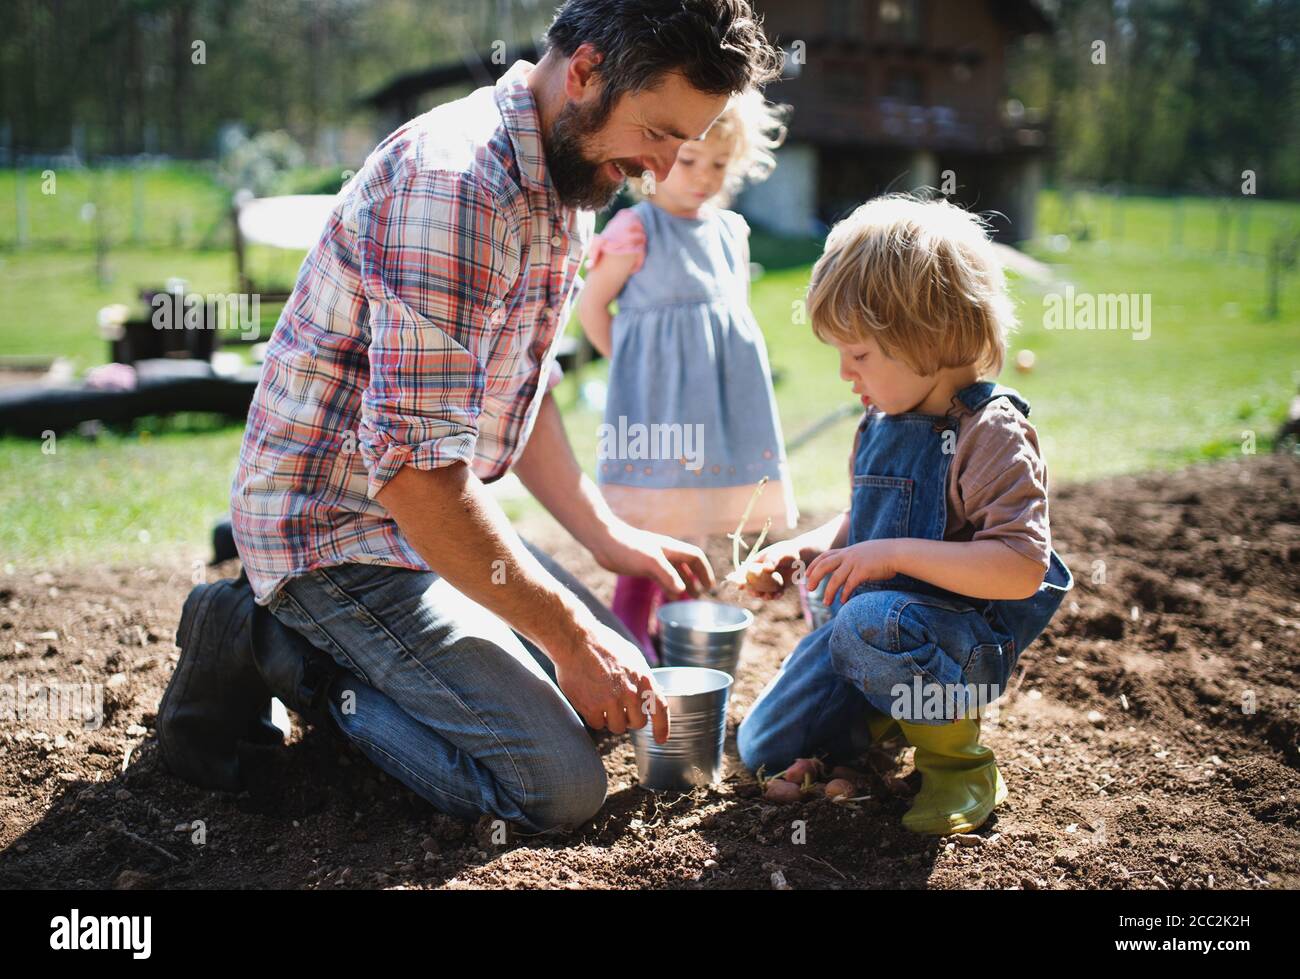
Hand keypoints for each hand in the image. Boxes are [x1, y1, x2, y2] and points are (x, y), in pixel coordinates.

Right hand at [553, 616, 668, 742]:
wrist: (575, 640)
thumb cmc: (603, 645)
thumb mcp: (632, 656)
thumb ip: (642, 678)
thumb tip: (650, 693)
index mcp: (643, 678)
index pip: (660, 709)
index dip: (662, 727)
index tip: (661, 740)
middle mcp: (629, 693)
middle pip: (637, 723)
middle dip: (630, 718)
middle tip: (620, 707)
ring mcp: (610, 701)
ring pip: (617, 727)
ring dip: (611, 719)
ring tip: (602, 701)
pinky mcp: (590, 707)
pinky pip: (597, 724)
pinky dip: (594, 717)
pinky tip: (590, 701)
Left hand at [590, 520, 714, 597]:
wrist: (603, 542)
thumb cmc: (628, 548)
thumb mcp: (650, 562)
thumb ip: (667, 575)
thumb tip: (682, 590)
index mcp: (671, 549)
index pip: (695, 557)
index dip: (704, 571)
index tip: (709, 586)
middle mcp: (665, 554)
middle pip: (687, 565)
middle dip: (696, 579)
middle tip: (700, 596)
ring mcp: (654, 560)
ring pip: (674, 572)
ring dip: (683, 584)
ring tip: (689, 598)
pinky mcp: (642, 567)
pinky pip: (661, 577)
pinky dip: (668, 586)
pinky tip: (669, 596)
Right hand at [735, 538, 808, 600]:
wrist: (801, 557)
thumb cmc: (788, 551)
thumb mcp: (780, 553)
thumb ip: (772, 560)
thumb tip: (766, 569)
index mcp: (755, 563)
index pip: (743, 572)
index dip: (739, 579)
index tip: (740, 585)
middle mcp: (759, 574)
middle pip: (750, 585)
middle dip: (751, 591)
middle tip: (755, 593)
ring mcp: (768, 581)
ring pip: (761, 592)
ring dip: (763, 596)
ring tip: (768, 596)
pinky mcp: (777, 587)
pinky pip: (774, 594)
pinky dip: (775, 595)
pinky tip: (779, 594)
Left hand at [806, 540, 899, 606]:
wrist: (898, 553)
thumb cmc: (884, 555)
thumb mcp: (864, 553)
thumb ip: (854, 560)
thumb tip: (847, 571)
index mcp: (847, 551)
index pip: (825, 556)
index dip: (814, 565)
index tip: (807, 575)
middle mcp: (848, 555)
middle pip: (824, 565)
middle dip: (814, 577)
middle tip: (808, 589)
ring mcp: (855, 562)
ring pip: (835, 578)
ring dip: (829, 592)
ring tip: (826, 603)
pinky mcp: (863, 570)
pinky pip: (849, 584)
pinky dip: (844, 594)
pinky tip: (842, 601)